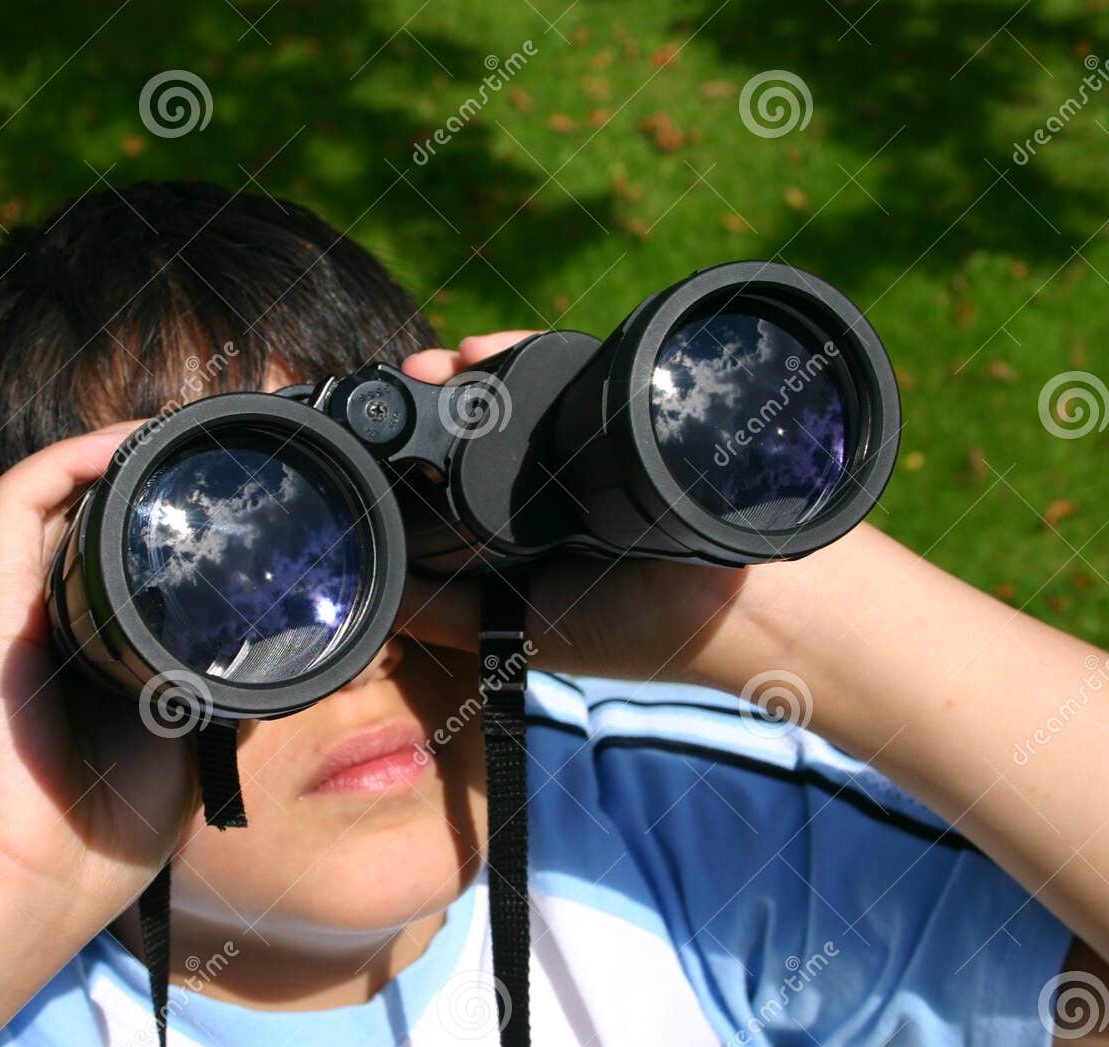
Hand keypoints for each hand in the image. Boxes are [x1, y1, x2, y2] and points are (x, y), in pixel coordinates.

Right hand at [0, 423, 197, 913]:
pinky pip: (13, 500)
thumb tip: (284, 653)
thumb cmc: (103, 831)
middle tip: (221, 448)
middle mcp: (50, 617)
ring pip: (55, 491)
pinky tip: (127, 444)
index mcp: (95, 651)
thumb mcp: (191, 744)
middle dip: (150, 469)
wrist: (29, 882)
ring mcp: (15, 604)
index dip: (172, 514)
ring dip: (115, 449)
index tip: (239, 492)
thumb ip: (220, 689)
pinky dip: (68, 458)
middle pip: (93, 513)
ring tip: (180, 429)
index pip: (128, 557)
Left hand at [398, 332, 752, 686]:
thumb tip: (373, 595)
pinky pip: (565, 364)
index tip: (380, 433)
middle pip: (482, 421)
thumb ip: (447, 616)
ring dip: (468, 369)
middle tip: (405, 383)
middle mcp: (550, 477)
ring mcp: (586, 438)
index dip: (415, 451)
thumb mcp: (519, 634)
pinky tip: (481, 351)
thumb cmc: (633, 628)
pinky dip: (519, 349)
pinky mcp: (620, 405)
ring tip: (436, 363)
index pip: (454, 476)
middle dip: (438, 398)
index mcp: (521, 527)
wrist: (735, 599)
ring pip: (516, 390)